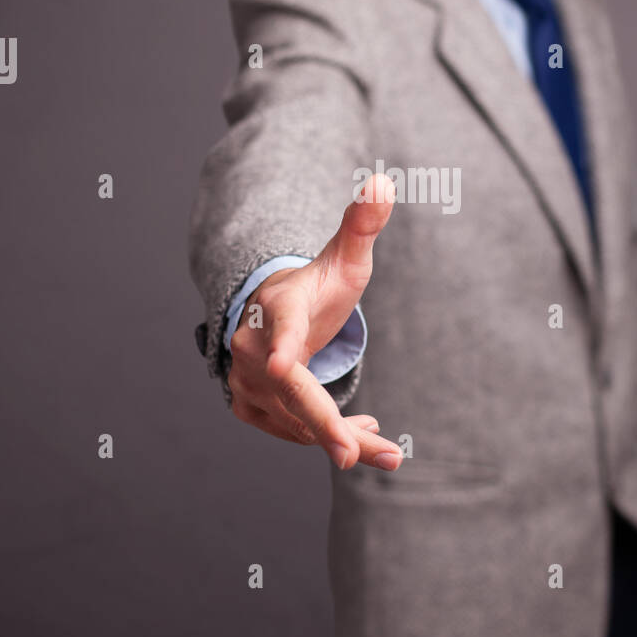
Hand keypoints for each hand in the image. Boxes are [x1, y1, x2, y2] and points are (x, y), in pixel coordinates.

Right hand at [226, 172, 400, 470]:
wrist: (273, 313)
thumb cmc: (314, 286)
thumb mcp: (344, 258)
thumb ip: (362, 224)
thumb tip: (383, 182)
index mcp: (279, 308)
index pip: (282, 328)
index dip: (283, 346)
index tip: (284, 365)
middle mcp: (254, 348)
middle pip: (292, 391)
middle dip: (325, 424)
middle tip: (356, 455)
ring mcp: (247, 381)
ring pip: (297, 421)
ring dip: (343, 438)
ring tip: (389, 451)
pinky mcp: (250, 408)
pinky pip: (293, 432)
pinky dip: (328, 437)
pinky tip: (363, 434)